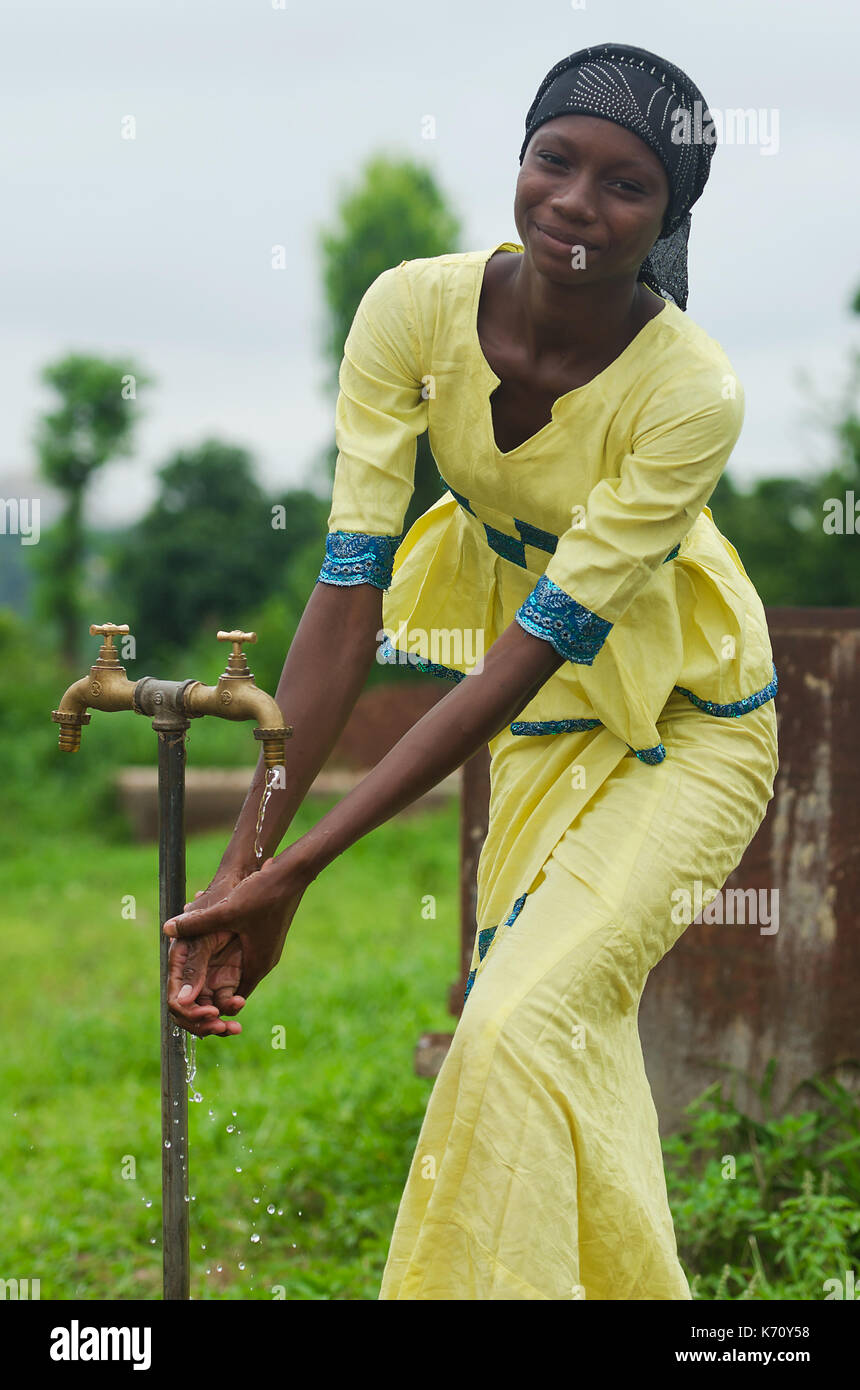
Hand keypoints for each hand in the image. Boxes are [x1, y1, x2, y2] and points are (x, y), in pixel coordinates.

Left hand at [163, 848, 312, 1038]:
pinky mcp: (264, 938)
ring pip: (236, 971)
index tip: (193, 1006)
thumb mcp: (226, 910)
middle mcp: (263, 961)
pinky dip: (226, 958)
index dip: (213, 1006)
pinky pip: (242, 956)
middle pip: (234, 989)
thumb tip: (167, 929)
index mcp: (257, 964)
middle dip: (212, 994)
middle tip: (189, 994)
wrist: (291, 875)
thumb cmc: (263, 894)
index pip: (233, 1000)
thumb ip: (196, 922)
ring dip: (217, 974)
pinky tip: (209, 947)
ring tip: (195, 974)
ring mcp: (265, 950)